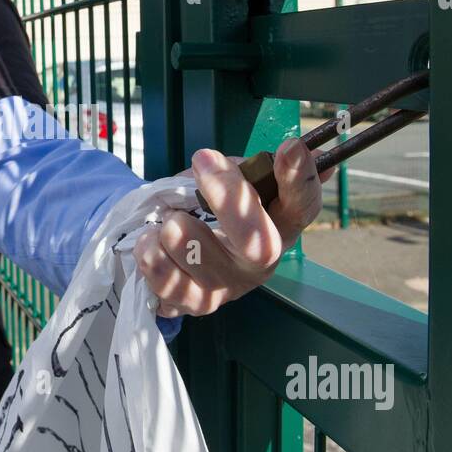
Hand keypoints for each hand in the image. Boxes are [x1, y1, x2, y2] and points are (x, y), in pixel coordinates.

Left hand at [134, 141, 335, 318]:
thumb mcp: (234, 184)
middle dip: (227, 197)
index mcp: (279, 229)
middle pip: (258, 243)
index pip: (302, 208)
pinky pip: (161, 273)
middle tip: (203, 159)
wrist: (173, 251)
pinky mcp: (188, 304)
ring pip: (192, 248)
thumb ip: (253, 170)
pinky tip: (154, 242)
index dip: (300, 180)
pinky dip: (149, 248)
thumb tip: (294, 149)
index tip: (290, 147)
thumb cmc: (211, 210)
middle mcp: (259, 265)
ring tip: (170, 219)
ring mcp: (225, 289)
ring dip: (172, 223)